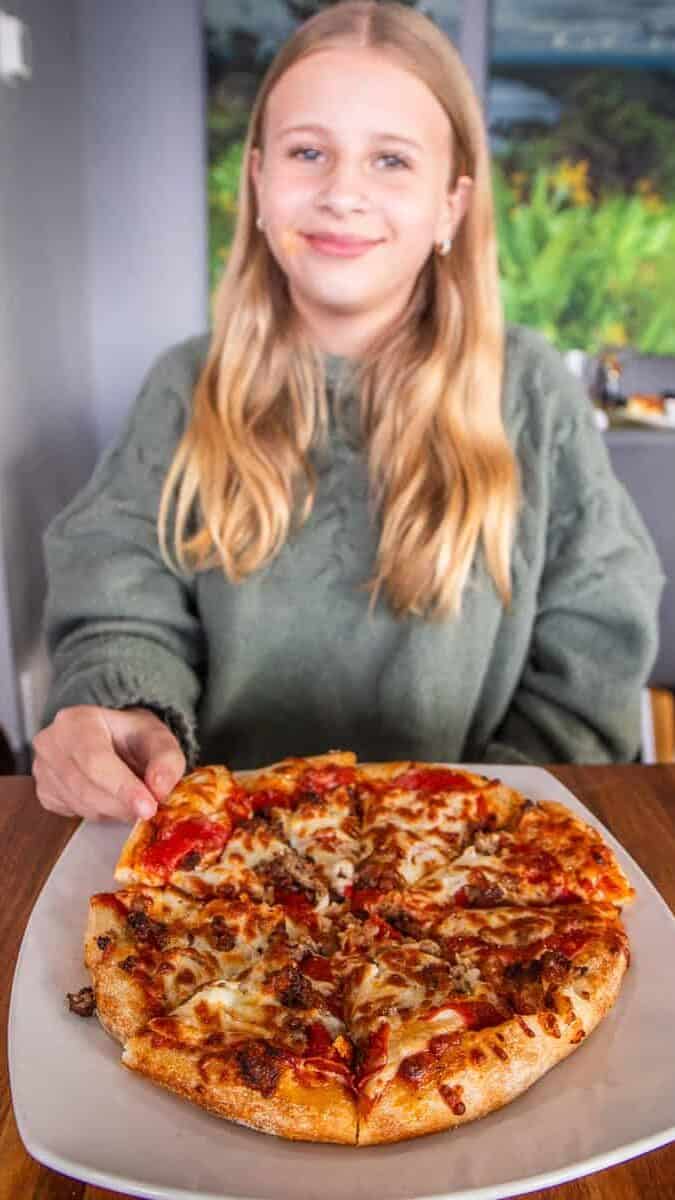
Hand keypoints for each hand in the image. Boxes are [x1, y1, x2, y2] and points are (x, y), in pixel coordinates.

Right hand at [32, 705, 185, 821]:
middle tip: (149, 809)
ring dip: (114, 810)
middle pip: (86, 788)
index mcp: (77, 721)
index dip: (122, 787)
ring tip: (131, 796)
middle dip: (122, 804)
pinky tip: (109, 796)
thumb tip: (160, 789)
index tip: (148, 808)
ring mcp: (42, 769)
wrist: (110, 737)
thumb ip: (166, 760)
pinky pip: (74, 813)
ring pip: (82, 805)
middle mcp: (51, 743)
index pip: (96, 760)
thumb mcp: (158, 738)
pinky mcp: (44, 792)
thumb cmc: (131, 736)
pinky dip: (99, 813)